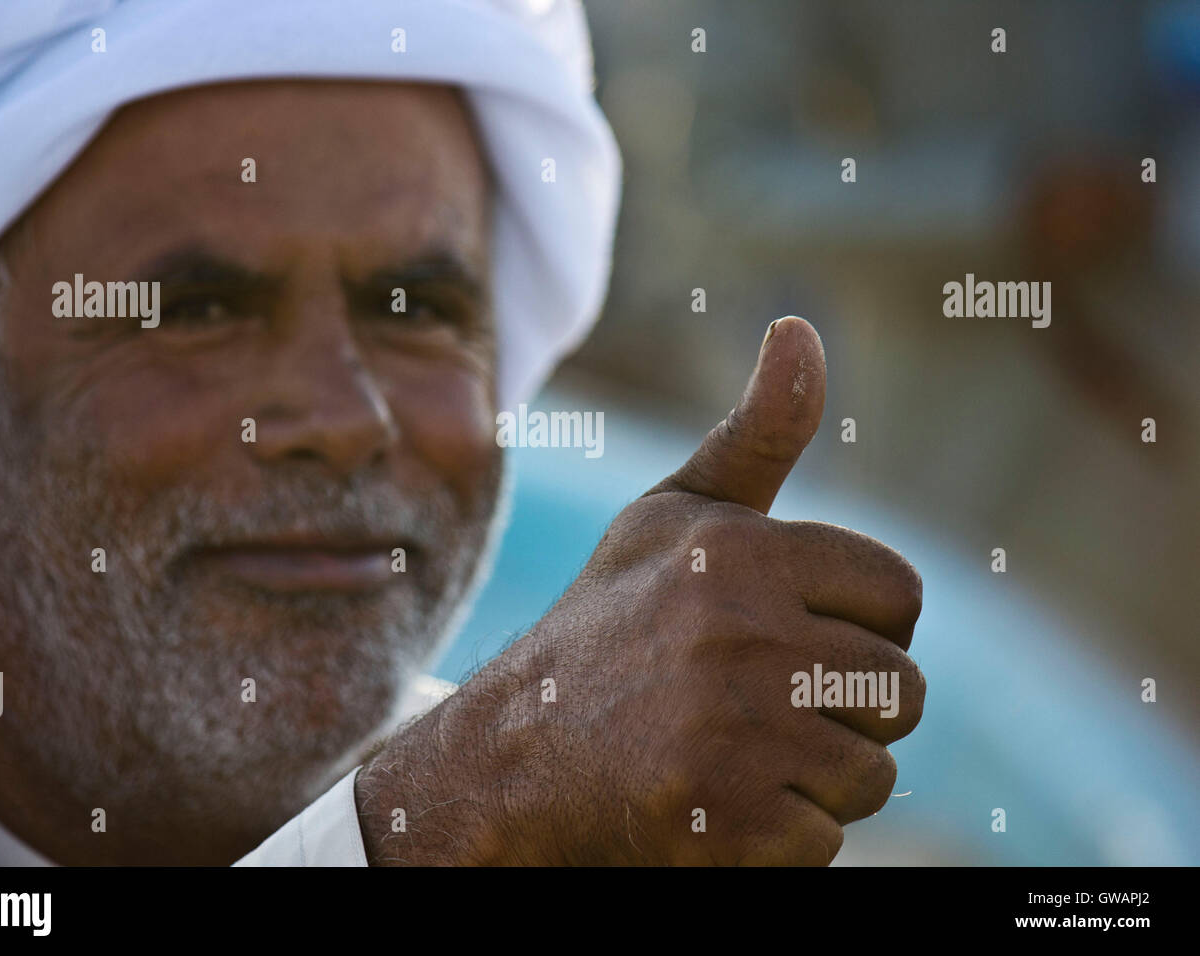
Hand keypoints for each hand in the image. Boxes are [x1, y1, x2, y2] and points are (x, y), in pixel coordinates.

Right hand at [355, 316, 924, 864]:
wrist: (509, 757)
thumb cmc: (608, 628)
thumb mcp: (673, 517)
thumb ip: (757, 431)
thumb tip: (803, 327)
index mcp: (741, 553)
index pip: (900, 595)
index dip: (861, 624)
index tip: (795, 638)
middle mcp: (742, 636)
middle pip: (899, 690)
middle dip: (844, 706)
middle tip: (757, 705)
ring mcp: (734, 735)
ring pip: (869, 772)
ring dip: (814, 775)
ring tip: (731, 752)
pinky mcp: (729, 825)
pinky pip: (825, 839)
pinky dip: (780, 836)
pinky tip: (712, 803)